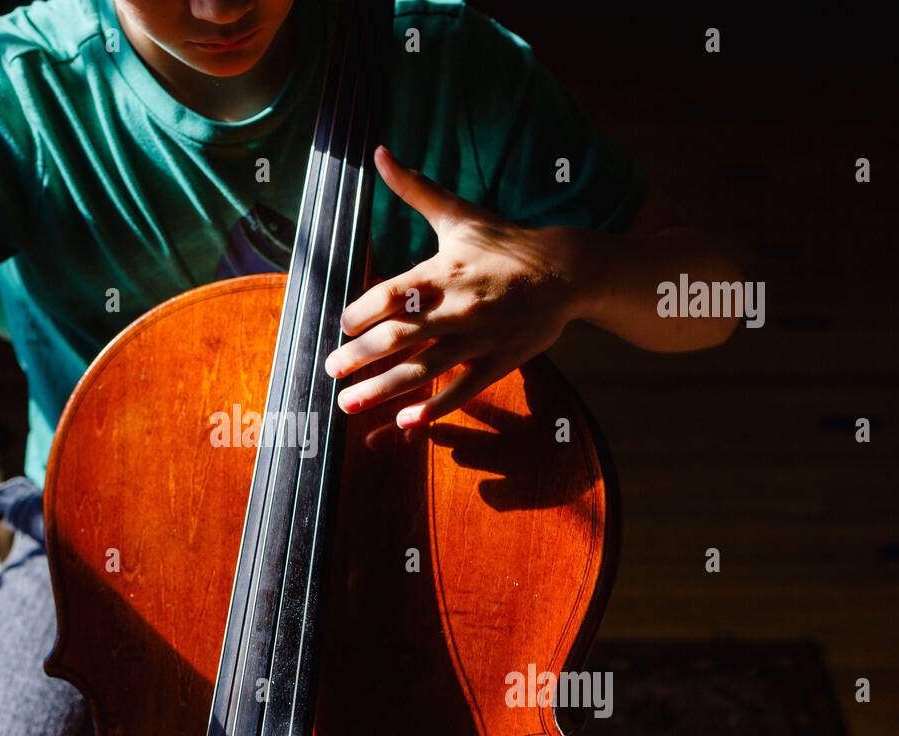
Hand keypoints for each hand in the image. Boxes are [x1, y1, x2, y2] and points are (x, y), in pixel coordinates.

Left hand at [326, 146, 587, 427]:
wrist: (568, 270)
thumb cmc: (505, 242)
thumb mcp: (460, 215)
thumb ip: (415, 189)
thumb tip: (380, 152)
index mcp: (444, 271)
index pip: (392, 294)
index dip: (362, 311)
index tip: (343, 325)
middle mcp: (458, 307)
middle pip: (401, 336)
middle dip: (361, 357)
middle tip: (330, 370)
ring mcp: (479, 338)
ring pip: (424, 369)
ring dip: (383, 389)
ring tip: (348, 404)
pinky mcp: (499, 361)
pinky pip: (462, 389)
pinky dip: (434, 407)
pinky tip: (405, 421)